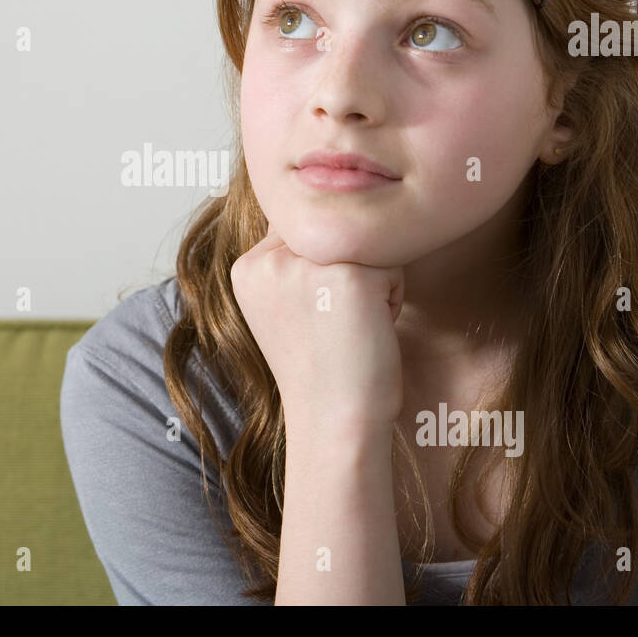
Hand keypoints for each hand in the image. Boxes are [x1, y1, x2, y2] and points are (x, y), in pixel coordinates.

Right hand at [229, 222, 405, 433]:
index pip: (303, 233)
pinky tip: (367, 332)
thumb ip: (288, 264)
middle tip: (334, 328)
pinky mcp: (349, 275)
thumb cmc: (319, 371)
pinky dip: (391, 298)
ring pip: (363, 245)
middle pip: (334, 233)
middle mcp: (267, 259)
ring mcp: (307, 264)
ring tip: (349, 329)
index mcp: (246, 268)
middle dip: (346, 275)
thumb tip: (325, 214)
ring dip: (370, 283)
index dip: (322, 274)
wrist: (334, 422)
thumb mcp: (282, 310)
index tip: (315, 322)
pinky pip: (391, 265)